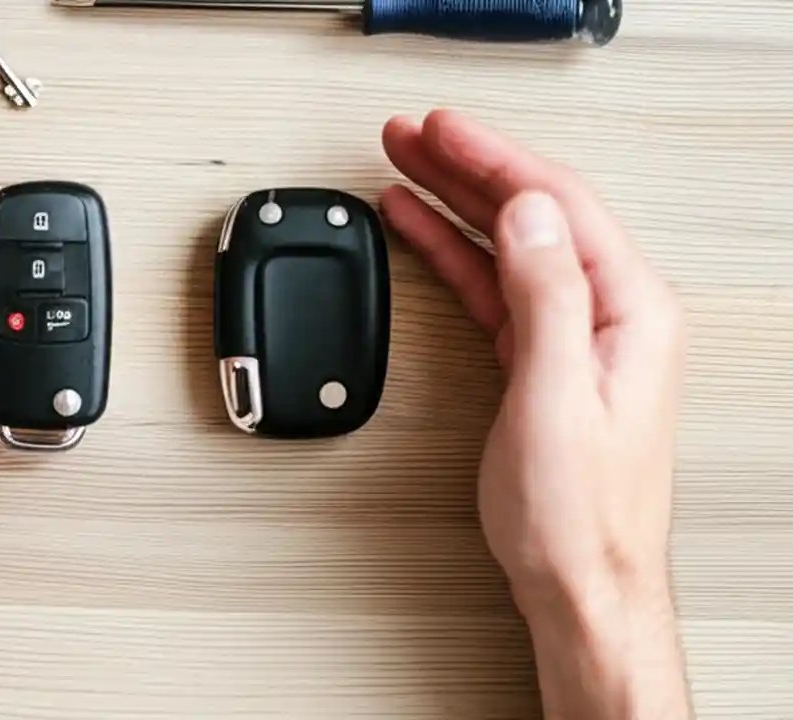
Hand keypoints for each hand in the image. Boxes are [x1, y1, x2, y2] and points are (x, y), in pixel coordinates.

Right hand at [381, 110, 689, 717]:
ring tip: (404, 168)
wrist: (580, 586)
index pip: (558, 206)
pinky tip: (422, 231)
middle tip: (410, 136)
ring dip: (454, 203)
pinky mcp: (539, 360)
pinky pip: (493, 286)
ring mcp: (574, 336)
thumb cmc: (579, 517)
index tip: (444, 130)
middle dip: (467, 168)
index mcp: (630, 312)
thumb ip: (547, 298)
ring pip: (507, 245)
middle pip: (531, 214)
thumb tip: (528, 212)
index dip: (496, 159)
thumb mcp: (557, 399)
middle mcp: (608, 315)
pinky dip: (453, 253)